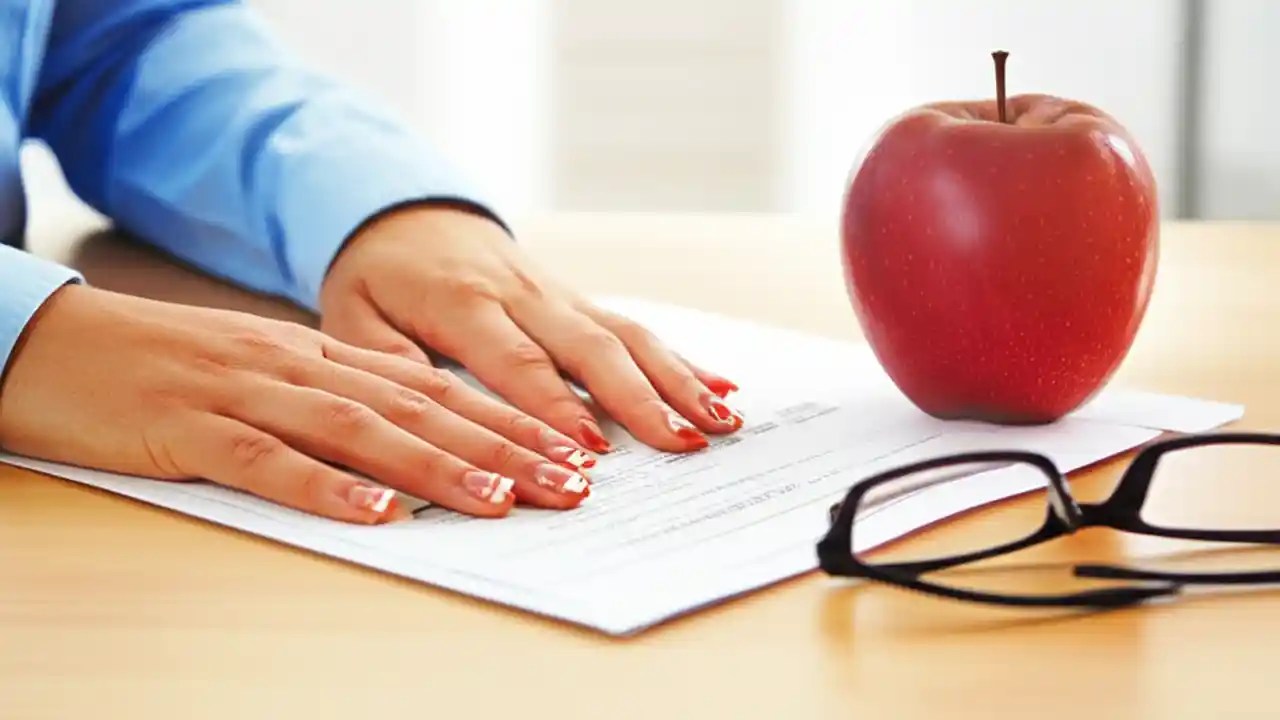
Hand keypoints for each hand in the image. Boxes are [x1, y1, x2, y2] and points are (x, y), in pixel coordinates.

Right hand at [0, 285, 597, 522]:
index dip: (508, 420)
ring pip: (361, 430)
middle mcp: (300, 368)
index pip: (435, 388)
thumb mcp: (267, 376)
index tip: (570, 453)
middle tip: (569, 484)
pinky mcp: (191, 429)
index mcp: (323, 356)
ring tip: (502, 500)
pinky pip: (267, 462)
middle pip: (419, 408)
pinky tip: (377, 513)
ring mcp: (246, 395)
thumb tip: (413, 444)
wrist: (58, 342)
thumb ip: (336, 401)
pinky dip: (326, 488)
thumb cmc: (170, 369)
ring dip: (438, 467)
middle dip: (503, 447)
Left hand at [318, 205, 742, 453]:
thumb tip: (422, 414)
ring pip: (626, 334)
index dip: (556, 408)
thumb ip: (385, 361)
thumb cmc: (377, 277)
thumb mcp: (352, 315)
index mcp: (464, 301)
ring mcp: (557, 294)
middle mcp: (523, 294)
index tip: (590, 453)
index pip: (518, 361)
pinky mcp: (576, 299)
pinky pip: (634, 327)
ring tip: (721, 421)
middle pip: (591, 347)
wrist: (405, 213)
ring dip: (676, 379)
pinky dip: (679, 359)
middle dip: (639, 399)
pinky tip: (721, 388)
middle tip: (681, 444)